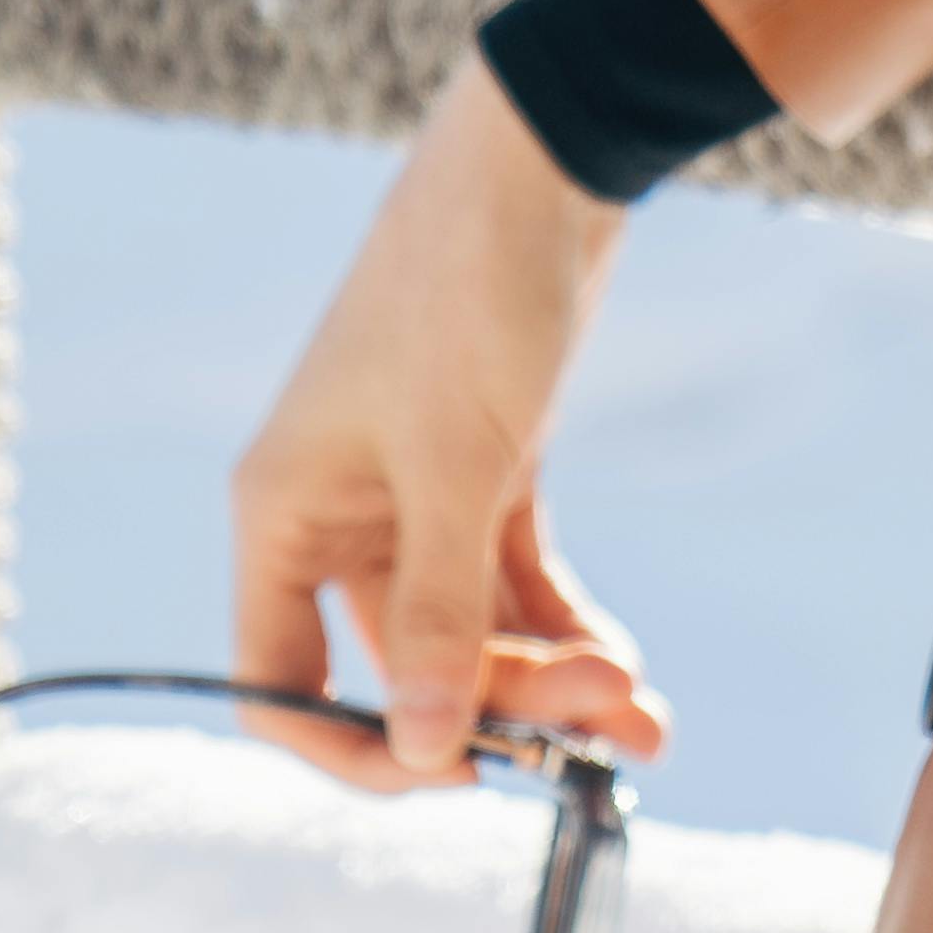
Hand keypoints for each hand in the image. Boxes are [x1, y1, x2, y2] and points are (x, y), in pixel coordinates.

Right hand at [228, 57, 668, 788]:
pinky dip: (565, 626)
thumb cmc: (469, 293)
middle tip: (614, 723)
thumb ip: (438, 612)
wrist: (545, 160)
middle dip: (504, 703)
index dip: (364, 750)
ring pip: (469, 626)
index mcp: (284, 517)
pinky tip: (627, 667)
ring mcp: (413, 493)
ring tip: (648, 719)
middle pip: (405, 663)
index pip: (284, 688)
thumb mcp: (459, 464)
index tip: (466, 772)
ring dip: (552, 677)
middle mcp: (336, 514)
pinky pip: (510, 580)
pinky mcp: (484, 466)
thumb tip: (420, 746)